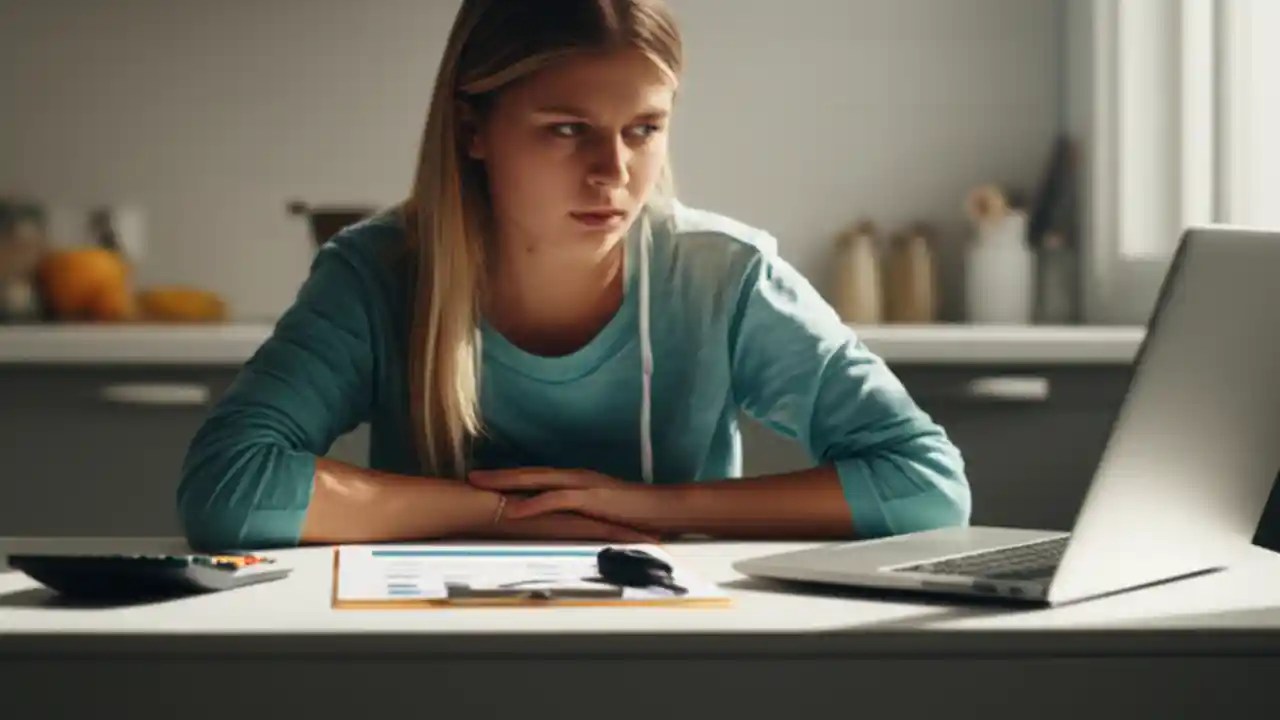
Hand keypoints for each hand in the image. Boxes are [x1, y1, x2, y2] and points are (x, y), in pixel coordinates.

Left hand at [468, 467, 675, 536]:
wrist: (664, 508)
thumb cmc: (637, 513)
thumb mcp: (603, 513)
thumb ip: (582, 515)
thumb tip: (563, 525)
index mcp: (577, 481)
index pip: (537, 477)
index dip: (511, 478)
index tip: (486, 481)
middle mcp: (576, 477)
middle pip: (529, 474)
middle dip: (499, 476)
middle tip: (471, 477)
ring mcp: (583, 485)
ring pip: (537, 480)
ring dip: (508, 484)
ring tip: (482, 487)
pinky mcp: (592, 497)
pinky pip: (556, 500)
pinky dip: (534, 504)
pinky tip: (515, 509)